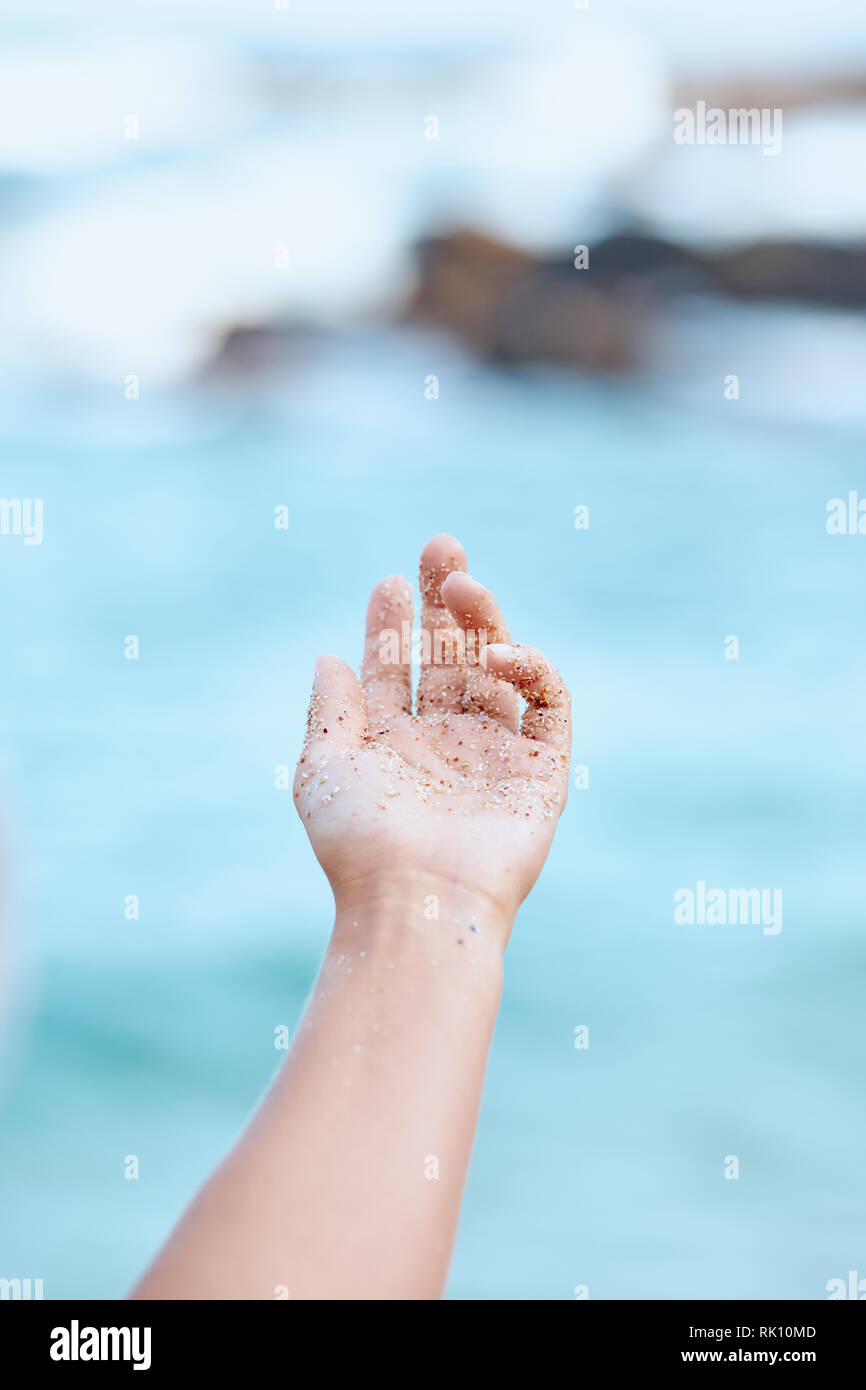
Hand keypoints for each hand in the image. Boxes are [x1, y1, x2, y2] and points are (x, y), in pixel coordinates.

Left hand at [294, 534, 570, 939]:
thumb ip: (331, 710)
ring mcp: (494, 753)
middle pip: (451, 655)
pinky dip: (530, 669)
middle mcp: (444, 742)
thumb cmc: (361, 843)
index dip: (392, 623)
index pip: (396, 668)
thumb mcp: (325, 768)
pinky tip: (495, 656)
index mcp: (393, 743)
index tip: (389, 583)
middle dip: (446, 600)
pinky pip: (548, 704)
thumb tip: (328, 657)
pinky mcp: (541, 770)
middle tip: (443, 545)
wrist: (418, 899)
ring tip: (463, 583)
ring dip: (483, 620)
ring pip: (497, 668)